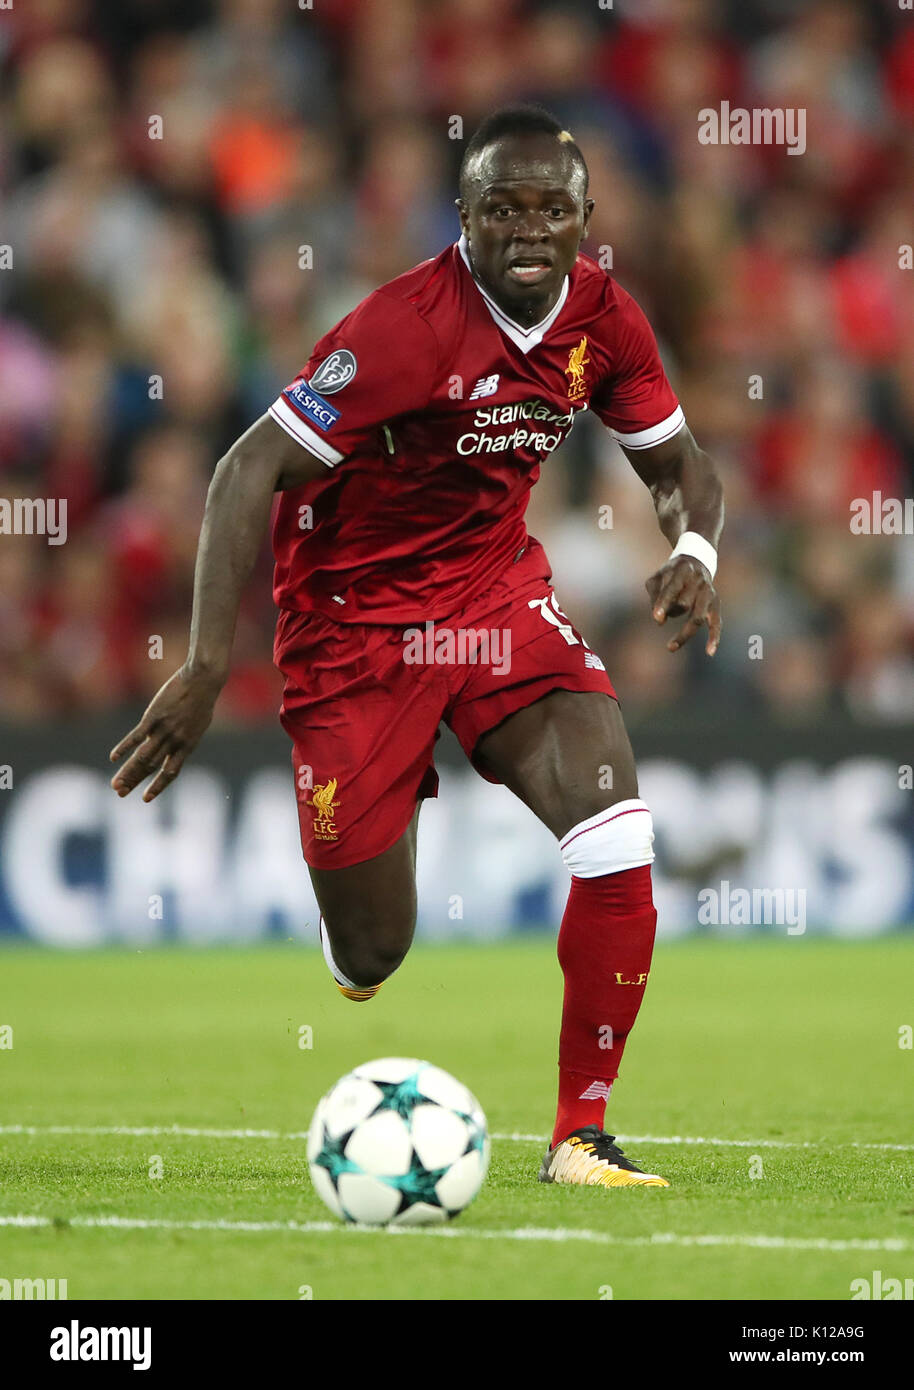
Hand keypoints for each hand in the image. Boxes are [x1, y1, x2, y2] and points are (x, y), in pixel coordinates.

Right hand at [109, 666, 221, 801]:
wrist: (203, 680)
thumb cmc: (202, 698)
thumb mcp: (198, 723)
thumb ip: (186, 737)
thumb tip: (177, 744)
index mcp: (187, 746)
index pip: (171, 772)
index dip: (157, 786)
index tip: (145, 798)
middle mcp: (175, 742)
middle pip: (151, 767)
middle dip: (135, 781)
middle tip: (119, 793)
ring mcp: (164, 730)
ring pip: (142, 757)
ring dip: (128, 772)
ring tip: (115, 784)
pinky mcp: (154, 717)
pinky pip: (136, 736)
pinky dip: (124, 747)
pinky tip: (113, 757)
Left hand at [645, 555, 720, 654]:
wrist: (697, 560)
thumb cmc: (672, 573)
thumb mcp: (658, 577)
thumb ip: (655, 595)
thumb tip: (660, 620)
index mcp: (683, 570)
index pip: (673, 588)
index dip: (664, 603)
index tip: (657, 618)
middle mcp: (699, 581)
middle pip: (685, 604)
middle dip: (671, 613)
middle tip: (659, 617)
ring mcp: (709, 593)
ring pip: (698, 617)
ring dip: (684, 633)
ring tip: (670, 647)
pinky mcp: (715, 604)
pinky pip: (716, 622)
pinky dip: (714, 637)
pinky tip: (710, 652)